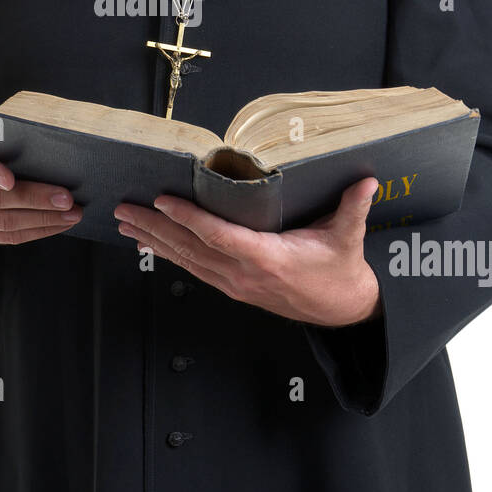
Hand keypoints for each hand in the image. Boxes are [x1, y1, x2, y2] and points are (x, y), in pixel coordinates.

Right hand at [0, 118, 82, 246]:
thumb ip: (7, 132)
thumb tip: (50, 135)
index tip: (10, 179)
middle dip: (33, 199)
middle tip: (66, 199)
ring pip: (2, 221)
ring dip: (41, 219)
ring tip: (71, 214)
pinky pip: (5, 236)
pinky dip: (35, 231)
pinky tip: (57, 224)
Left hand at [114, 175, 380, 326]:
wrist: (341, 309)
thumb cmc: (340, 270)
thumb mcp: (348, 238)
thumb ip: (354, 208)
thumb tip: (367, 182)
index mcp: (268, 258)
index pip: (218, 235)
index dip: (188, 218)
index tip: (163, 200)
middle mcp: (244, 274)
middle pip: (190, 248)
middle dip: (154, 227)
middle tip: (124, 209)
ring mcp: (235, 283)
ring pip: (186, 260)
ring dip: (153, 240)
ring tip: (125, 223)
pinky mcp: (233, 287)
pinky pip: (194, 268)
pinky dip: (168, 254)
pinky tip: (149, 243)